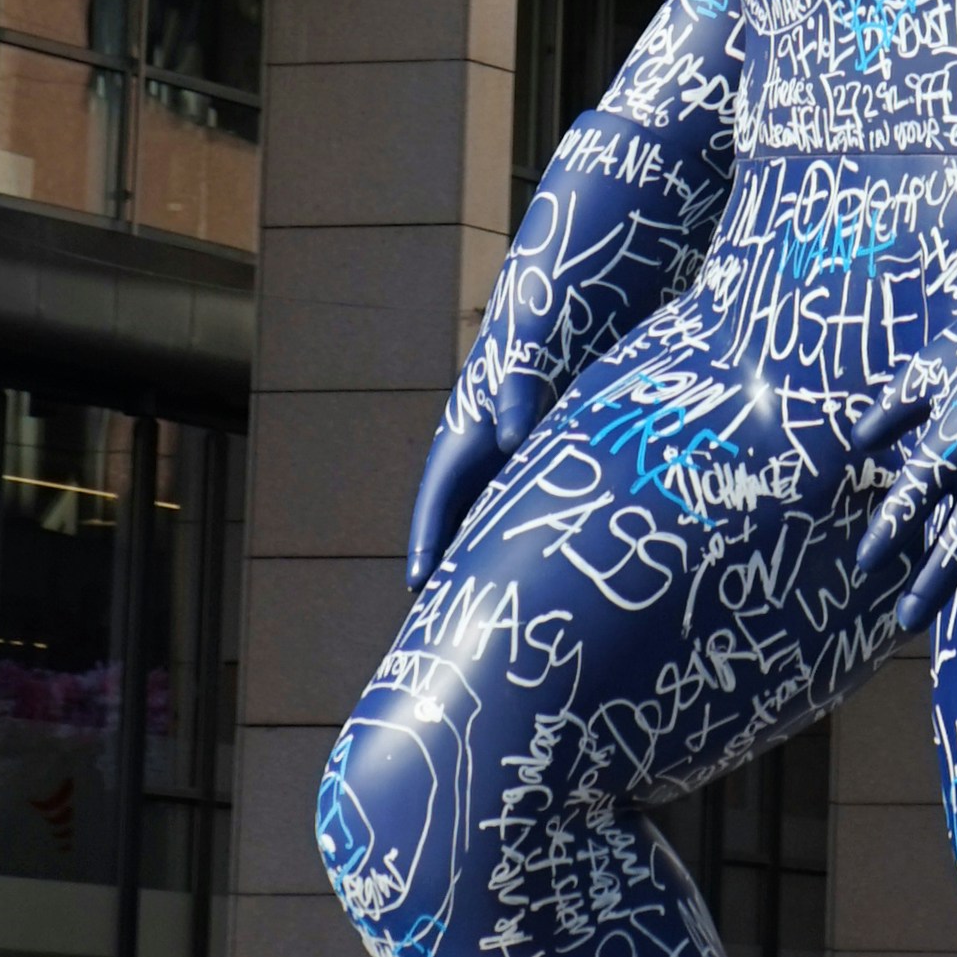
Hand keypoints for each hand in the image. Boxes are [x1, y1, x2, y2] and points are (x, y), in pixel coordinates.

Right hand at [405, 363, 551, 590]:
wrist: (539, 341)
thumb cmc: (521, 357)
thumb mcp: (518, 378)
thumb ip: (516, 405)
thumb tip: (511, 439)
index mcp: (454, 452)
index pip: (434, 506)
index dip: (425, 546)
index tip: (418, 584)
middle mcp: (465, 472)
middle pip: (449, 529)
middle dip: (446, 568)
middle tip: (443, 615)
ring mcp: (487, 478)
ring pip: (475, 529)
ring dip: (475, 562)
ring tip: (478, 607)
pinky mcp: (512, 479)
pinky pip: (503, 519)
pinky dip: (505, 546)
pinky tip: (524, 576)